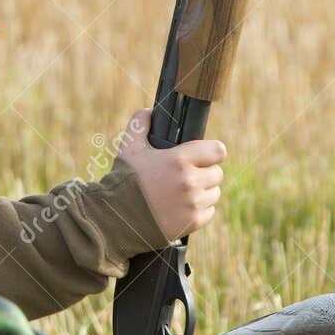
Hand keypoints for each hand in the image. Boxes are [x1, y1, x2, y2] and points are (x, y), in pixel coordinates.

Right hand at [118, 108, 225, 240]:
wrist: (116, 218)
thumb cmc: (124, 180)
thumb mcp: (129, 148)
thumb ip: (140, 125)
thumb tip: (148, 112)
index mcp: (179, 160)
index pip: (218, 151)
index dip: (212, 151)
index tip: (205, 155)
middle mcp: (190, 182)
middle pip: (217, 173)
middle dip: (205, 172)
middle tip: (189, 174)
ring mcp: (193, 204)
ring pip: (214, 193)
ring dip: (204, 191)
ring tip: (184, 192)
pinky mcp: (192, 222)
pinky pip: (209, 212)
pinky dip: (200, 210)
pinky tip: (183, 207)